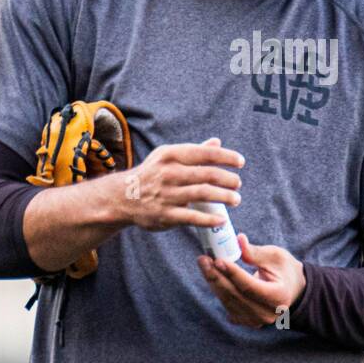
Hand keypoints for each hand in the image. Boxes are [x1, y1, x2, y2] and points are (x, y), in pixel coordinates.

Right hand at [122, 138, 243, 231]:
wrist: (123, 197)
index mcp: (172, 155)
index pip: (205, 153)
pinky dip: (209, 220)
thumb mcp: (168, 157)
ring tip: (236, 199)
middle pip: (208, 174)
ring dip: (224, 197)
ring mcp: (167, 194)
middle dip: (228, 179)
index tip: (240, 162)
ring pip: (203, 194)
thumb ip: (194, 151)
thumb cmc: (152, 174)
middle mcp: (169, 173)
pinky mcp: (165, 215)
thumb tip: (217, 142)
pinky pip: (192, 218)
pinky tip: (221, 220)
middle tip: (238, 184)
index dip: (226, 157)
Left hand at [197, 233, 305, 327]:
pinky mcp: (248, 321)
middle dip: (217, 276)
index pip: (250, 287)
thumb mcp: (275, 256)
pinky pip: (228, 306)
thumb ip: (255, 252)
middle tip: (203, 260)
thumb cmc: (285, 269)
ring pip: (229, 301)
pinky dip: (219, 290)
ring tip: (204, 265)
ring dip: (214, 283)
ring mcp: (257, 321)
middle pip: (236, 295)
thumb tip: (238, 240)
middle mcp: (268, 313)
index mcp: (279, 296)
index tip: (218, 260)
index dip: (233, 274)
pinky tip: (211, 276)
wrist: (292, 290)